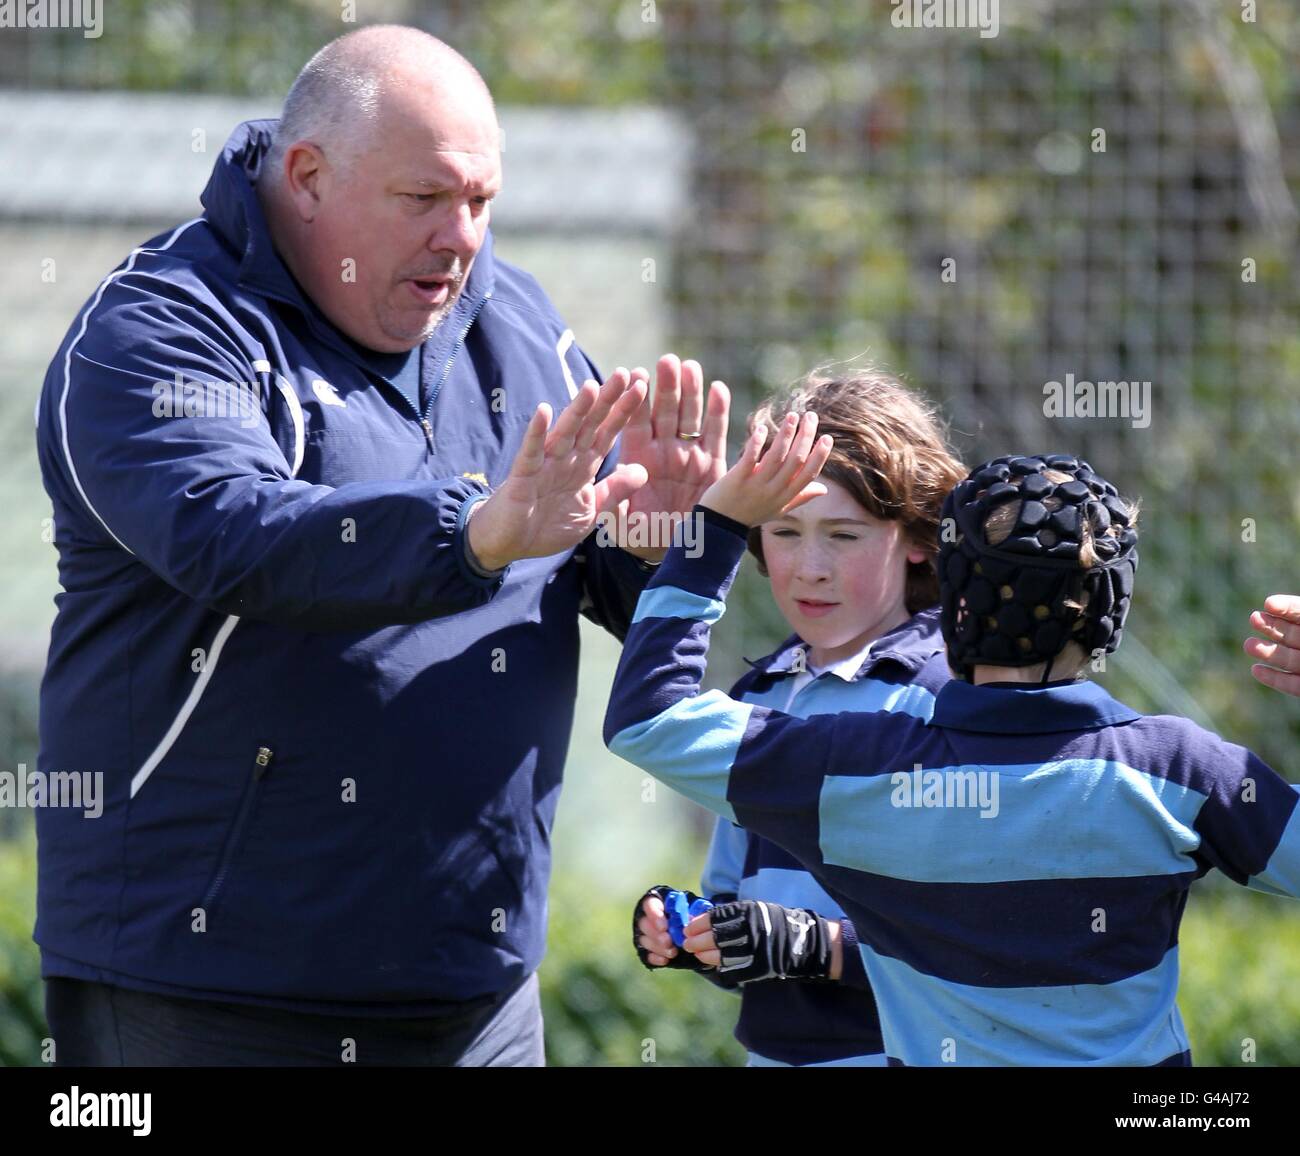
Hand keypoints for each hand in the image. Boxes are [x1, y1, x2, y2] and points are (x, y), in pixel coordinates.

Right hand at [466, 368, 648, 569]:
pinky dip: (537, 433)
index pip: (607, 433)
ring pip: (564, 432)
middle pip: (590, 425)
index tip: (642, 387)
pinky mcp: (523, 476)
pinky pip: (531, 451)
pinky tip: (544, 411)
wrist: (509, 545)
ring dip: (577, 410)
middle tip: (625, 373)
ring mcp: (544, 464)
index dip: (624, 411)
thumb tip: (643, 470)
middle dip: (607, 400)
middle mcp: (566, 458)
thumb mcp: (591, 513)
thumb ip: (614, 492)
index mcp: (583, 465)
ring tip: (592, 387)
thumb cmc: (547, 527)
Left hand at [613, 355, 730, 562]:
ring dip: (690, 391)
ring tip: (690, 367)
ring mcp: (688, 453)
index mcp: (637, 457)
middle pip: (664, 411)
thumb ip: (615, 502)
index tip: (633, 375)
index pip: (634, 422)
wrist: (671, 550)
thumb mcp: (621, 523)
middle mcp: (663, 449)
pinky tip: (718, 388)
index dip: (634, 400)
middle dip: (666, 386)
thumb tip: (620, 478)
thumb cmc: (640, 535)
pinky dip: (718, 411)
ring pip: (689, 415)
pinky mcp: (712, 463)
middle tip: (667, 361)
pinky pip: (716, 433)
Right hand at [632, 886, 706, 970]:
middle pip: (644, 924)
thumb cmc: (688, 916)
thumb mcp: (690, 910)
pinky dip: (656, 958)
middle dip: (656, 934)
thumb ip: (689, 911)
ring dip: (658, 947)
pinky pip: (647, 954)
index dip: (654, 915)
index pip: (649, 905)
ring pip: (644, 940)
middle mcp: (648, 918)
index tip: (664, 926)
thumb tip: (692, 917)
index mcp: (657, 904)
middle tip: (668, 941)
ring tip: (672, 952)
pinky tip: (665, 960)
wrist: (689, 932)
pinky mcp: (647, 949)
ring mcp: (646, 935)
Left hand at [687, 900, 833, 983]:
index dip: (697, 925)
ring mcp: (754, 951)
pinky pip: (733, 969)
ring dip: (705, 955)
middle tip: (687, 944)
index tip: (687, 929)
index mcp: (748, 913)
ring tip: (698, 954)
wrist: (803, 942)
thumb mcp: (754, 910)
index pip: (714, 918)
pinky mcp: (758, 968)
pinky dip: (721, 967)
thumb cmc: (773, 922)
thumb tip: (702, 920)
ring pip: (720, 955)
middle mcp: (749, 931)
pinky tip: (715, 963)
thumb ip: (732, 915)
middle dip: (696, 942)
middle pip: (714, 938)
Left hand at [698, 411, 832, 528]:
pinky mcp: (737, 480)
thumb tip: (824, 489)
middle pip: (795, 460)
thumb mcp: (778, 509)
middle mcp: (774, 491)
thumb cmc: (750, 515)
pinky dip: (757, 444)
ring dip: (786, 434)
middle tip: (810, 416)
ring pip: (776, 457)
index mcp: (785, 497)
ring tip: (792, 416)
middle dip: (805, 437)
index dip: (820, 456)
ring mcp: (755, 485)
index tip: (827, 438)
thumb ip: (800, 497)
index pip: (808, 474)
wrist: (719, 527)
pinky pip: (750, 459)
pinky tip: (762, 428)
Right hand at [1245, 594, 1299, 697]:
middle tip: (1253, 619)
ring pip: (1287, 658)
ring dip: (1266, 651)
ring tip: (1249, 646)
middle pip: (1292, 634)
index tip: (1269, 604)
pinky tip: (1256, 670)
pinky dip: (1274, 679)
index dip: (1286, 608)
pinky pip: (1292, 685)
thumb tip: (1282, 601)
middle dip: (1271, 627)